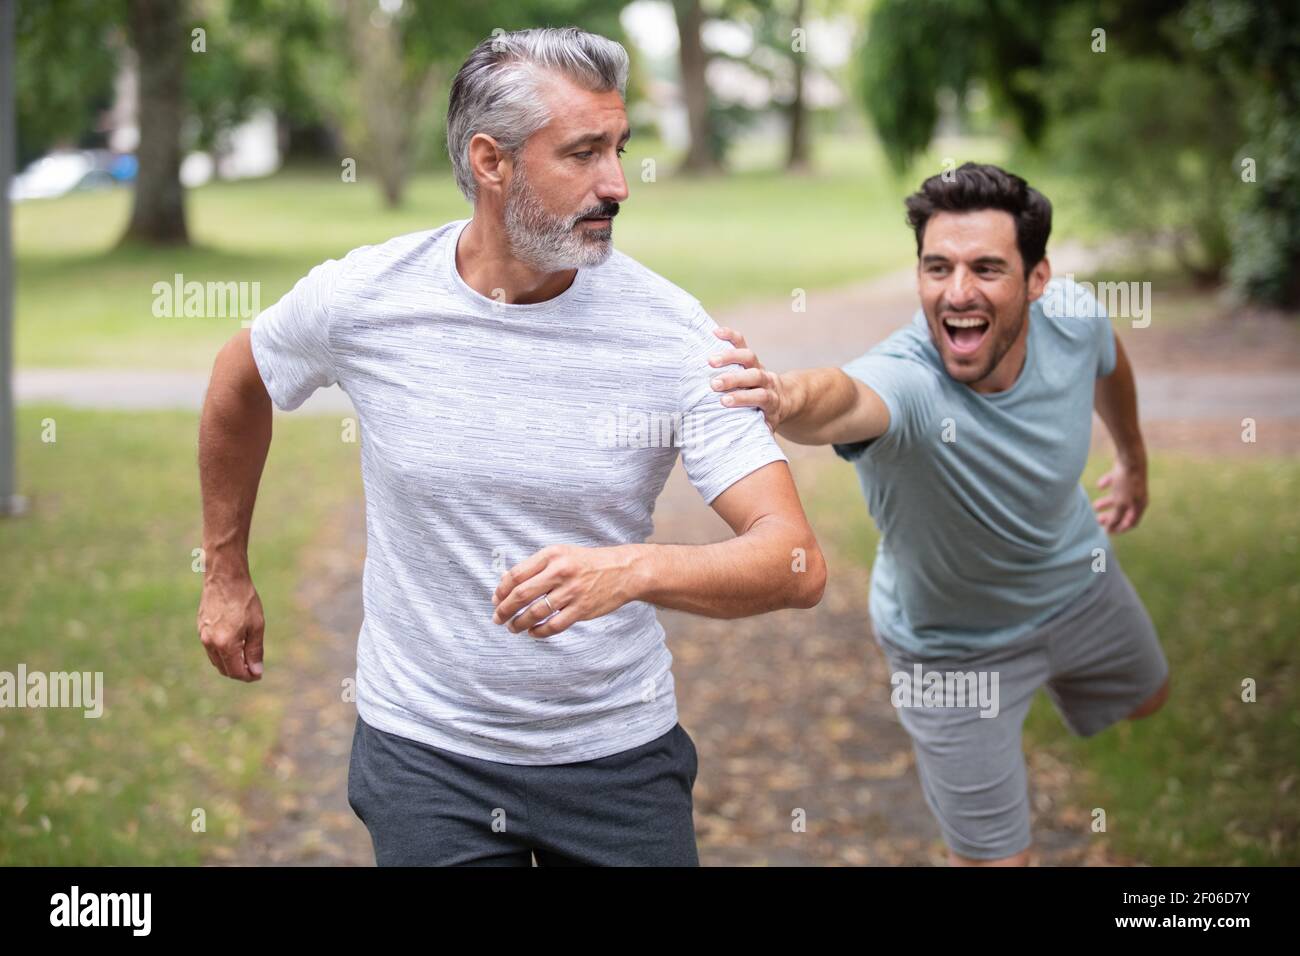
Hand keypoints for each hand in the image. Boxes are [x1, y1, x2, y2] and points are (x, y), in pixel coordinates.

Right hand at [197, 573, 265, 680]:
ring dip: (230, 664)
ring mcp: (203, 636)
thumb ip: (255, 651)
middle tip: (254, 669)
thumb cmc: (244, 600)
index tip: (259, 675)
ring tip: (246, 659)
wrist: (225, 578)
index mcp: (225, 644)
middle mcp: (210, 643)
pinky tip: (234, 647)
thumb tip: (256, 672)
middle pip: (224, 669)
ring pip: (216, 660)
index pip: (235, 671)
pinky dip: (222, 653)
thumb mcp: (256, 626)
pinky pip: (211, 649)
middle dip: (239, 672)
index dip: (248, 677)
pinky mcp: (201, 628)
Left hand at [491, 544, 637, 638]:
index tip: (496, 600)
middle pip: (521, 594)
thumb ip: (535, 567)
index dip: (501, 590)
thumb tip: (505, 584)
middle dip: (504, 609)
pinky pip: (553, 625)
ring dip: (519, 623)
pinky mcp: (581, 609)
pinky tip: (533, 632)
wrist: (623, 570)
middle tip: (497, 618)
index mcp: (552, 555)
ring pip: (535, 612)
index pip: (516, 574)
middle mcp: (560, 571)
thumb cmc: (587, 563)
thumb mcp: (561, 555)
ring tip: (513, 628)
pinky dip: (539, 632)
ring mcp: (572, 591)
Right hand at [709, 327, 789, 433]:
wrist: (783, 398)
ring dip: (729, 357)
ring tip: (710, 361)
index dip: (743, 398)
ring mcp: (758, 366)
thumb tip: (742, 453)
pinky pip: (742, 343)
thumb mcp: (766, 428)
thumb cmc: (767, 416)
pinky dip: (730, 335)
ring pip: (748, 356)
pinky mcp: (750, 357)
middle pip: (753, 376)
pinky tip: (715, 332)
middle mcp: (766, 380)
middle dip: (734, 379)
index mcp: (771, 399)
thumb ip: (757, 436)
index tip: (724, 403)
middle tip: (714, 384)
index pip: (760, 396)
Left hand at [1093, 460, 1147, 533]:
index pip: (1132, 523)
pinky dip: (1108, 484)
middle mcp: (1137, 496)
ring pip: (1118, 497)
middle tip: (1098, 520)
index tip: (1107, 531)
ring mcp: (1131, 484)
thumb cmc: (1127, 483)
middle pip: (1124, 511)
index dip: (1120, 528)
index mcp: (1140, 505)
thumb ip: (1115, 517)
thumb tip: (1109, 530)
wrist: (1130, 458)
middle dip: (1111, 517)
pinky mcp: (1124, 473)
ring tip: (1094, 506)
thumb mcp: (1120, 504)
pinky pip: (1115, 482)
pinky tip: (1100, 485)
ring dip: (1107, 503)